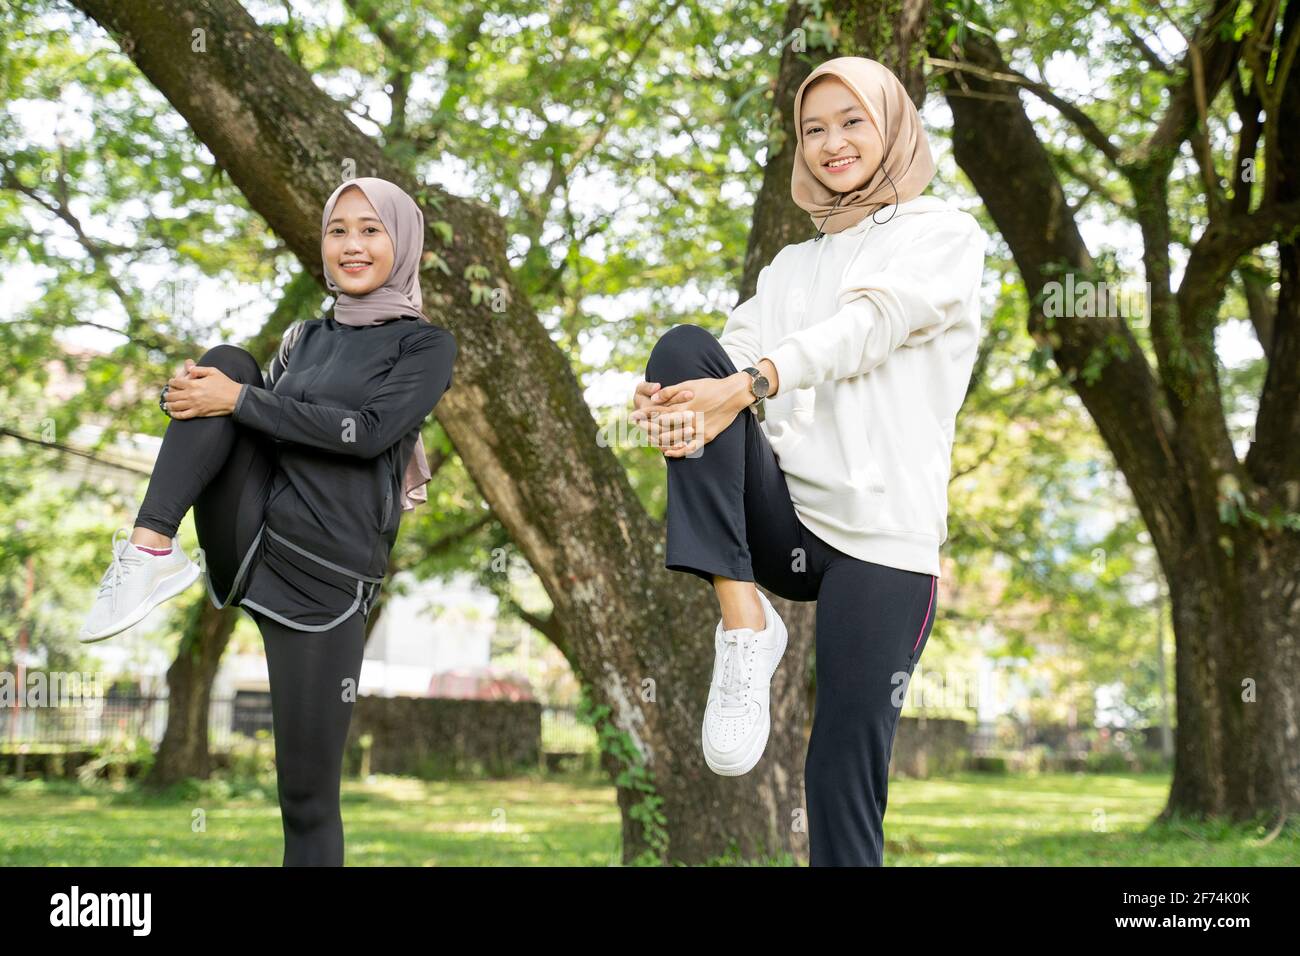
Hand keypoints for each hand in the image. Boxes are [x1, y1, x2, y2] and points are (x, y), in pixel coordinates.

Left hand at [163, 364, 241, 418]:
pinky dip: (175, 415)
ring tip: (168, 404)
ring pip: (175, 406)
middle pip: (172, 395)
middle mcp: (191, 395)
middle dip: (167, 394)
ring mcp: (194, 405)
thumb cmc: (225, 383)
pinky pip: (182, 416)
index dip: (171, 382)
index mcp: (194, 383)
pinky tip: (173, 413)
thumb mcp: (213, 371)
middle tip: (167, 394)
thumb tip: (188, 368)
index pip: (175, 383)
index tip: (172, 382)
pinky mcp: (198, 413)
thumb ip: (198, 369)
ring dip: (169, 405)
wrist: (235, 398)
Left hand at [631, 373, 750, 457]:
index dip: (645, 415)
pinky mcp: (706, 436)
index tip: (634, 416)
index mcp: (682, 404)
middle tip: (636, 427)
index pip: (659, 412)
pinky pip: (690, 447)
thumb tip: (653, 398)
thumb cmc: (710, 386)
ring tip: (648, 439)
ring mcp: (698, 428)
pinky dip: (678, 451)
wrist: (733, 394)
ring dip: (659, 440)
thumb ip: (670, 392)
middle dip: (647, 427)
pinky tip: (668, 451)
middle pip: (663, 427)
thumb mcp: (689, 384)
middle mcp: (688, 418)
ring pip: (674, 438)